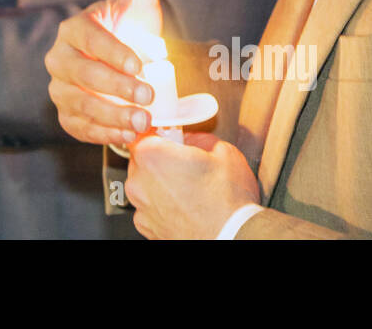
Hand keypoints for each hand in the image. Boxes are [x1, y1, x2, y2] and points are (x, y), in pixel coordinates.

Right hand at [45, 0, 162, 146]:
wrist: (129, 70)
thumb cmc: (133, 29)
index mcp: (73, 28)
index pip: (89, 40)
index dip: (115, 52)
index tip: (145, 62)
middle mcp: (60, 59)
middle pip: (80, 74)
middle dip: (116, 86)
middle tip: (149, 96)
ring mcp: (60, 89)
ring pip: (79, 104)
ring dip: (111, 115)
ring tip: (143, 121)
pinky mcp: (68, 116)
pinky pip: (79, 128)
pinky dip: (103, 134)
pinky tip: (129, 135)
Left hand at [126, 132, 259, 238]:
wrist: (232, 237)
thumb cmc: (229, 201)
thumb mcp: (223, 152)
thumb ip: (199, 138)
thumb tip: (192, 139)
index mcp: (152, 155)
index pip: (141, 133)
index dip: (156, 133)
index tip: (168, 136)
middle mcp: (139, 181)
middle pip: (141, 160)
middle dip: (159, 159)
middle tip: (184, 164)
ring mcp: (141, 206)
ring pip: (144, 184)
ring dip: (159, 183)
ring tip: (187, 189)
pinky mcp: (147, 227)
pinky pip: (149, 207)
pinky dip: (161, 205)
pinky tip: (183, 206)